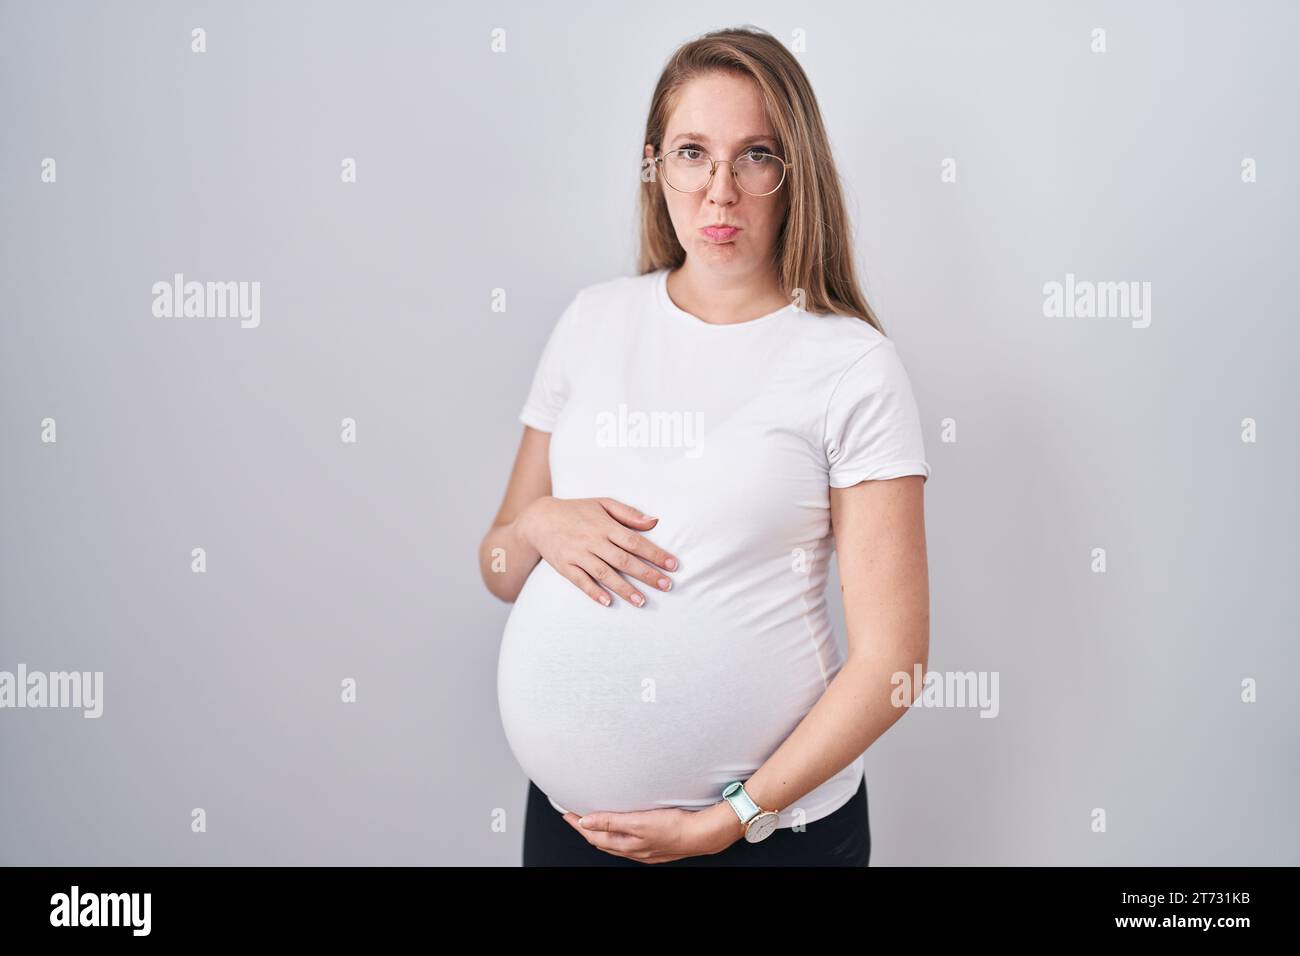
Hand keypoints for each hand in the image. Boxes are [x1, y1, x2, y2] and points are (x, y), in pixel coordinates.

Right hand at [516, 496, 678, 607]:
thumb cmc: (577, 510)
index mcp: (605, 525)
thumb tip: (654, 522)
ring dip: (624, 589)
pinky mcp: (565, 567)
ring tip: (642, 602)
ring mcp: (578, 555)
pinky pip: (581, 582)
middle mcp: (593, 541)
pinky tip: (608, 602)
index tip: (672, 566)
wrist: (539, 519)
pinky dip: (594, 592)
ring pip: (605, 574)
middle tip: (667, 586)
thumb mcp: (602, 504)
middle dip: (647, 574)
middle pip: (624, 560)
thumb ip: (629, 513)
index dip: (655, 554)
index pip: (635, 541)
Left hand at [561, 799, 744, 863]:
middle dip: (586, 829)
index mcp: (628, 845)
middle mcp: (634, 850)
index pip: (594, 836)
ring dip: (602, 832)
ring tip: (593, 821)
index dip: (579, 825)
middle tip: (574, 815)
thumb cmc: (675, 826)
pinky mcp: (656, 845)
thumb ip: (611, 821)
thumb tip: (586, 822)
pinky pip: (629, 843)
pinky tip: (623, 829)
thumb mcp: (639, 821)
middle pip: (602, 841)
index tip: (567, 813)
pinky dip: (618, 835)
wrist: (703, 834)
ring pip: (615, 843)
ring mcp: (646, 849)